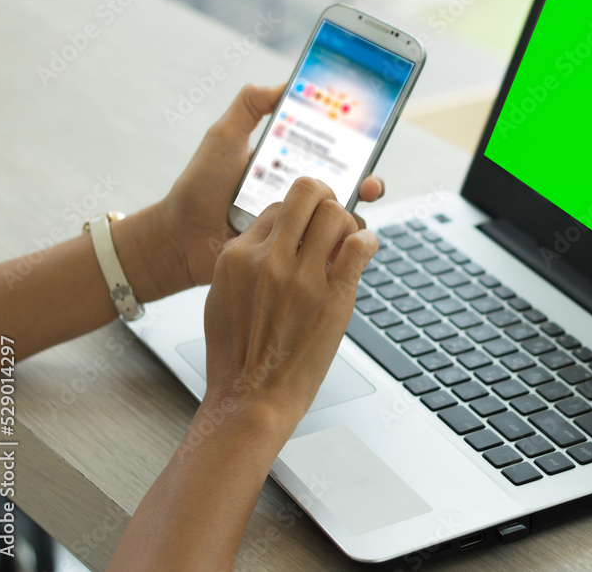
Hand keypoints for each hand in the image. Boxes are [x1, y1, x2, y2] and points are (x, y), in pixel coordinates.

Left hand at [142, 84, 384, 297]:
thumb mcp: (224, 136)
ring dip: (357, 212)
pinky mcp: (294, 250)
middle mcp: (299, 193)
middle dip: (368, 179)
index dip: (356, 145)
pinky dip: (342, 243)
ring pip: (343, 217)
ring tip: (354, 210)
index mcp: (289, 164)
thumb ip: (250, 105)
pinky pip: (327, 247)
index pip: (332, 151)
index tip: (367, 139)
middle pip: (348, 184)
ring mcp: (298, 222)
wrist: (182, 237)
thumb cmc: (200, 186)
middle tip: (369, 182)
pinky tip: (344, 239)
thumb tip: (288, 83)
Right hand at [203, 177, 378, 426]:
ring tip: (348, 240)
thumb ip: (246, 263)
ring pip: (336, 214)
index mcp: (237, 256)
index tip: (309, 227)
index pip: (277, 206)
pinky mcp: (332, 297)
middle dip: (326, 198)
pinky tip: (364, 250)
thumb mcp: (223, 297)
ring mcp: (302, 277)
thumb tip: (272, 240)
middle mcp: (268, 259)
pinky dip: (367, 242)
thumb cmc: (238, 356)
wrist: (251, 398)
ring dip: (348, 222)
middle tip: (333, 215)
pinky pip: (359, 247)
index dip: (298, 214)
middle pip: (307, 192)